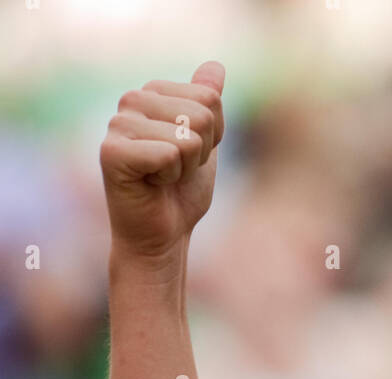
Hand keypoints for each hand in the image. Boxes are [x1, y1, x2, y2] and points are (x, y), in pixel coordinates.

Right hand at [100, 60, 225, 269]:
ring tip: (163, 178)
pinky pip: (168, 154)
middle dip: (200, 153)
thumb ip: (208, 104)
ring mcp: (117, 124)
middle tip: (176, 171)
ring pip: (186, 137)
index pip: (210, 98)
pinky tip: (151, 185)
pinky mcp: (111, 152)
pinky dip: (170, 177)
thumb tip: (216, 66)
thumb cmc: (181, 193)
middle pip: (201, 114)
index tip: (189, 156)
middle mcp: (131, 100)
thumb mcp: (205, 144)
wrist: (163, 237)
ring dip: (185, 167)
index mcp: (152, 92)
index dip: (212, 137)